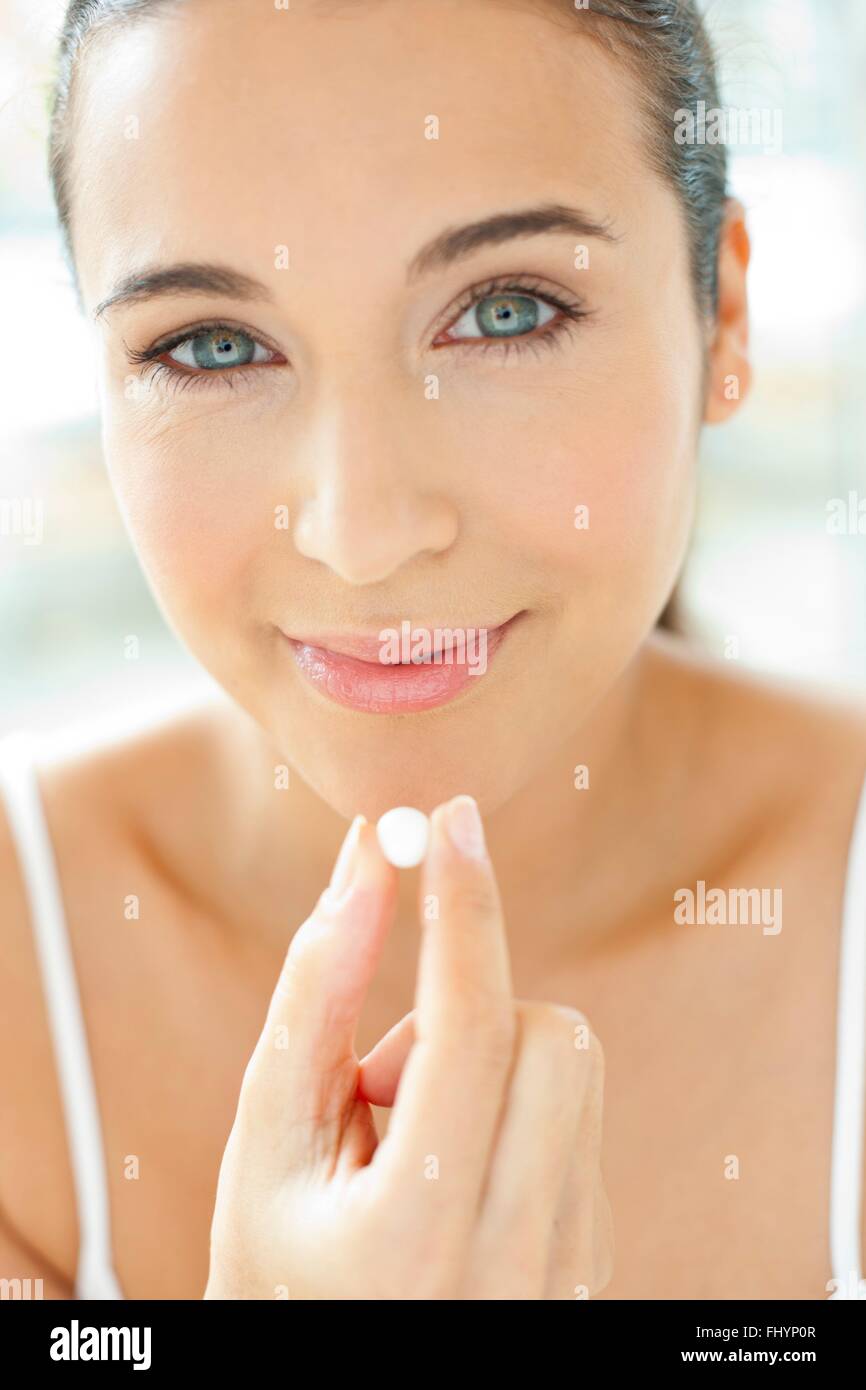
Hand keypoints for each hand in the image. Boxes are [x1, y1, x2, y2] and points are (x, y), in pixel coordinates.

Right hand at [203, 795, 612, 1299]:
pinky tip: (452, 1180)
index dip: (460, 907)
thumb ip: (315, 995)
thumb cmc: (276, 1268)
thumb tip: (366, 861)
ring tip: (412, 1142)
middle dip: (470, 1011)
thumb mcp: (267, 1140)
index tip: (449, 818)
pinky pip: (581, 1124)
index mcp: (416, 1231)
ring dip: (490, 1065)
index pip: (468, 1026)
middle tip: (382, 1083)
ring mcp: (570, 1271)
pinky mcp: (594, 1265)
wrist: (335, 1383)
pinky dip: (515, 1115)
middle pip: (550, 1034)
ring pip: (574, 1069)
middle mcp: (517, 1262)